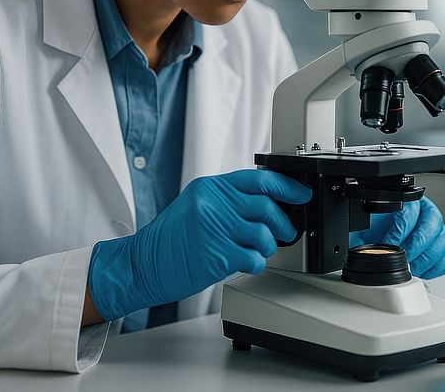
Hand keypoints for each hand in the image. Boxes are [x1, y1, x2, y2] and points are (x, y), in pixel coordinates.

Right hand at [88, 169, 311, 320]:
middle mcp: (213, 204)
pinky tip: (246, 263)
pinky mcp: (216, 256)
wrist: (142, 263)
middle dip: (282, 223)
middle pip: (267, 207)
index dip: (287, 187)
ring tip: (257, 250)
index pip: (259, 179)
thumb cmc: (169, 239)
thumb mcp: (195, 205)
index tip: (301, 194)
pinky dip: (256, 264)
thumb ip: (226, 200)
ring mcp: (214, 229)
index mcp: (210, 188)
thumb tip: (266, 202)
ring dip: (268, 247)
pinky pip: (253, 258)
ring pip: (264, 235)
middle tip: (283, 232)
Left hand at [349, 197, 444, 278]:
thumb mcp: (362, 226)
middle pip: (433, 222)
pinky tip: (422, 271)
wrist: (375, 242)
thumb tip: (355, 240)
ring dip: (427, 257)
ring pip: (443, 239)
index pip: (411, 209)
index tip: (389, 244)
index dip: (401, 229)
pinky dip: (437, 266)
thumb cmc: (371, 231)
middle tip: (405, 258)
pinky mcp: (441, 248)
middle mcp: (424, 212)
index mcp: (406, 201)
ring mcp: (436, 230)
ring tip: (412, 268)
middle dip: (417, 244)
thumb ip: (362, 228)